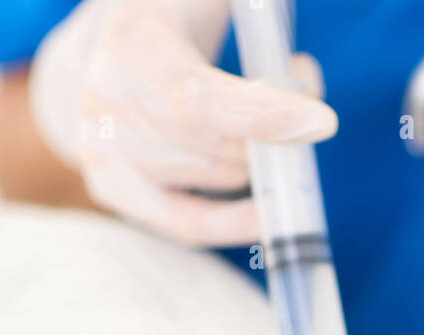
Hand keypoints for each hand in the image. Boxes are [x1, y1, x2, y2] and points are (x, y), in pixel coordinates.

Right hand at [30, 0, 335, 245]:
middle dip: (270, 137)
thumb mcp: (209, 2)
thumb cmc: (180, 17)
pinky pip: (186, 222)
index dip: (264, 115)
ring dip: (259, 161)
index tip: (322, 122)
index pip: (199, 99)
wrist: (114, 48)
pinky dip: (233, 223)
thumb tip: (302, 70)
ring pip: (213, 178)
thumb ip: (255, 16)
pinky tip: (266, 215)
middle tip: (301, 112)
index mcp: (132, 37)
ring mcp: (101, 146)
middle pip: (214, 147)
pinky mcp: (111, 186)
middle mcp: (105, 95)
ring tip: (267, 124)